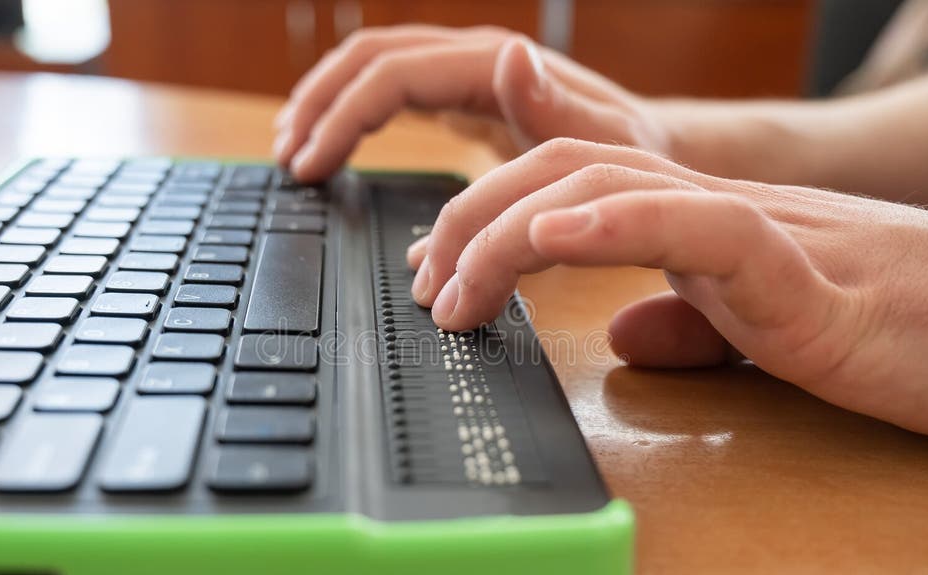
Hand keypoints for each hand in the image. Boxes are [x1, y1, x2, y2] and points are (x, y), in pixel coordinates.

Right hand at [273, 25, 670, 180]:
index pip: (393, 76)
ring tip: (293, 146)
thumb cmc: (621, 149)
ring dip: (326, 102)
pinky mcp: (462, 96)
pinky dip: (354, 114)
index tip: (312, 165)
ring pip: (373, 68)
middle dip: (319, 104)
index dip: (343, 118)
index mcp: (492, 67)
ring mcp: (464, 74)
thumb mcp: (597, 136)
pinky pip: (393, 92)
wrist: (639, 146)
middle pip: (369, 59)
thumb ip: (552, 105)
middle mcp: (472, 59)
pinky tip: (333, 143)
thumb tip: (512, 55)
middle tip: (287, 157)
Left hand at [406, 138, 927, 434]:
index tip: (433, 271)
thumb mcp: (748, 328)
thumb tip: (619, 335)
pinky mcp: (792, 266)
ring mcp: (747, 225)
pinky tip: (550, 241)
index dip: (485, 222)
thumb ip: (683, 321)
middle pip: (561, 172)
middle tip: (424, 288)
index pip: (565, 191)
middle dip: (472, 222)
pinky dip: (614, 226)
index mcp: (684, 222)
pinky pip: (694, 225)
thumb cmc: (870, 327)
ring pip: (605, 185)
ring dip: (511, 231)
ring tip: (456, 286)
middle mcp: (702, 206)